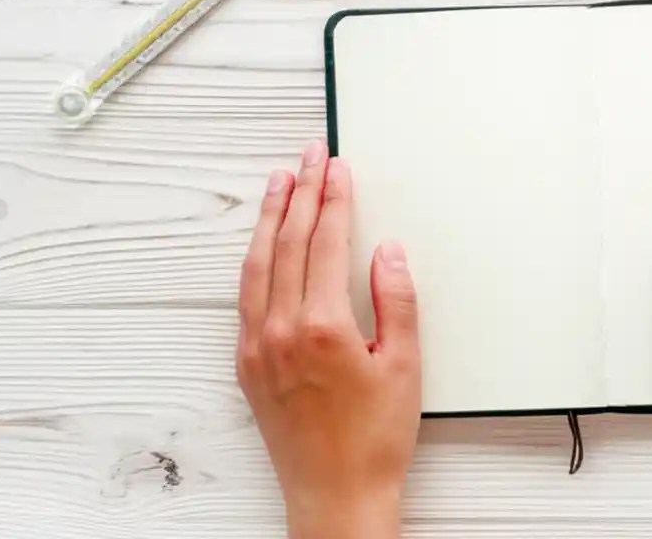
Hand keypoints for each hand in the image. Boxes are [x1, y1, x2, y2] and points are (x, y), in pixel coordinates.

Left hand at [237, 138, 420, 538]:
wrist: (336, 494)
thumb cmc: (375, 439)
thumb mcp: (404, 366)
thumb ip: (397, 302)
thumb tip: (387, 252)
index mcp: (323, 326)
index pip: (326, 243)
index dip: (333, 199)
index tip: (337, 168)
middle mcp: (281, 331)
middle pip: (289, 244)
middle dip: (301, 194)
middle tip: (310, 157)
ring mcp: (258, 347)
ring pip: (258, 265)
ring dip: (270, 219)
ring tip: (280, 182)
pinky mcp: (247, 365)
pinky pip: (247, 297)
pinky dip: (255, 260)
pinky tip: (263, 245)